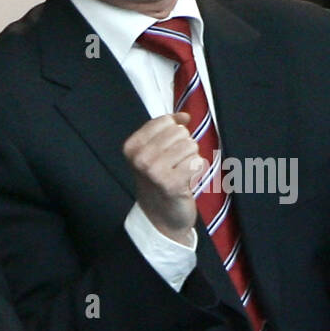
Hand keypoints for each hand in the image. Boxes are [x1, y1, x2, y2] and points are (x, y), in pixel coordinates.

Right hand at [124, 112, 204, 243]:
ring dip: (191, 158)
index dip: (175, 132)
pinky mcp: (171, 184)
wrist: (160, 214)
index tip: (169, 149)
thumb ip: (169, 128)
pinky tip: (186, 181)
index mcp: (132, 146)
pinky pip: (197, 162)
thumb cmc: (160, 178)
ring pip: (190, 146)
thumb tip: (185, 116)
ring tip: (181, 172)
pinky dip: (197, 171)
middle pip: (180, 132)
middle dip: (184, 146)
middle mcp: (140, 157)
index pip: (166, 121)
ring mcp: (154, 171)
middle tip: (175, 164)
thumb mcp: (156, 150)